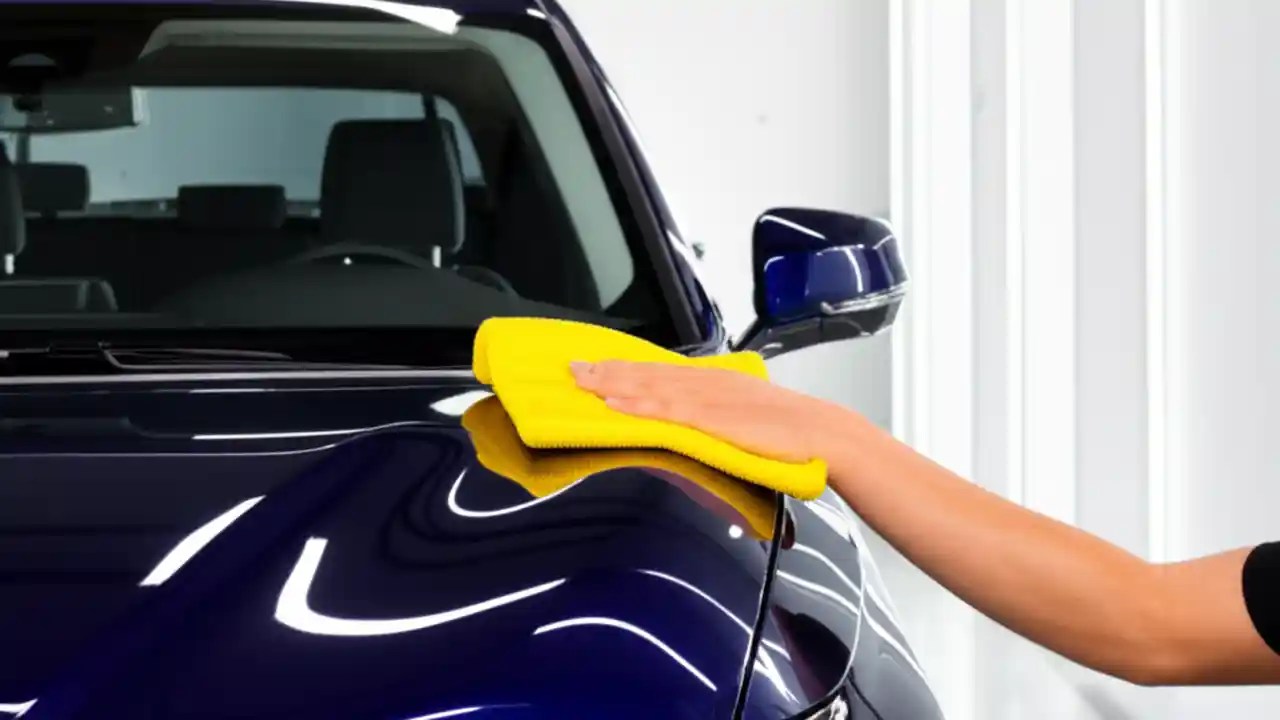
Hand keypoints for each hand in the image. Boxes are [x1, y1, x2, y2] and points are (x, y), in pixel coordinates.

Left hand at [569, 360, 849, 463]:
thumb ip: (718, 412)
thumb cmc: (789, 430)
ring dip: (611, 383)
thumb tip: (696, 419)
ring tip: (580, 380)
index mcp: (714, 379)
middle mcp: (705, 382)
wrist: (820, 432)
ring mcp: (707, 399)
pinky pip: (665, 411)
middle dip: (607, 369)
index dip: (625, 366)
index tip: (597, 364)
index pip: (660, 369)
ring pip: (649, 387)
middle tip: (571, 367)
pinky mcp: (711, 419)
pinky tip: (613, 403)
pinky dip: (637, 405)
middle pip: (647, 372)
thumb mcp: (747, 412)